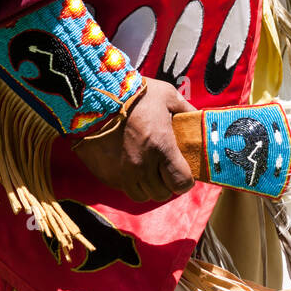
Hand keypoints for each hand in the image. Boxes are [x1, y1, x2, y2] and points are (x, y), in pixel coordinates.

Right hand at [74, 79, 195, 202]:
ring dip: (148, 186)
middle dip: (168, 183)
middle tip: (165, 168)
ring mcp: (122, 173)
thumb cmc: (133, 94)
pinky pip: (123, 189)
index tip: (184, 170)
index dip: (186, 180)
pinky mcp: (106, 175)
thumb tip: (198, 119)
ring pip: (142, 196)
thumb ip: (185, 110)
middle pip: (163, 193)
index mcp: (161, 148)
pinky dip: (130, 182)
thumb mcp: (166, 95)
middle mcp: (143, 166)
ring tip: (148, 169)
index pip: (181, 183)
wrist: (93, 97)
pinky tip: (130, 165)